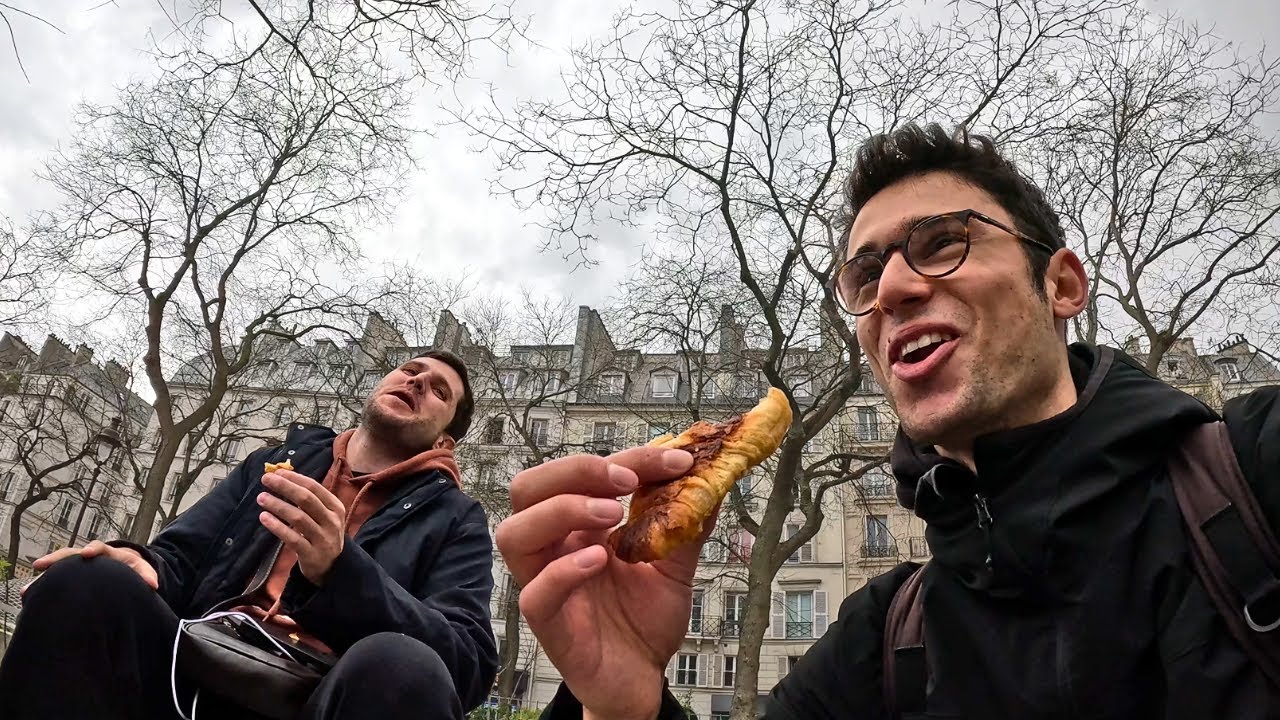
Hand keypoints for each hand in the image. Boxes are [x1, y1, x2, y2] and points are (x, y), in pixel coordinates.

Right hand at [25, 540, 157, 597]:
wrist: (124, 564)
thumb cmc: (132, 567)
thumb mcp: (142, 568)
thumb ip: (147, 574)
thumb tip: (154, 584)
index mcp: (107, 552)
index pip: (99, 547)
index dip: (92, 548)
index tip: (86, 553)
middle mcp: (89, 555)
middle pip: (70, 552)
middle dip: (56, 558)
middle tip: (41, 564)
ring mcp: (78, 563)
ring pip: (59, 565)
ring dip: (45, 572)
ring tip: (29, 584)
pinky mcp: (72, 573)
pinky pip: (56, 576)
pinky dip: (45, 582)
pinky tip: (30, 594)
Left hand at [258, 469, 345, 584]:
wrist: (332, 566)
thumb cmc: (323, 534)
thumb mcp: (325, 515)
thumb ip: (309, 500)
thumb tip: (284, 478)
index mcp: (335, 507)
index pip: (314, 487)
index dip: (294, 478)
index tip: (277, 472)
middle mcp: (331, 521)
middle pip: (306, 499)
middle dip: (285, 487)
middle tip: (266, 480)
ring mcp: (322, 538)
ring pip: (298, 518)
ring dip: (278, 505)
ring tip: (261, 498)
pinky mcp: (311, 554)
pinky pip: (292, 538)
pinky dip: (277, 527)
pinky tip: (264, 518)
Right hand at [496, 446, 702, 719]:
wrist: (643, 677)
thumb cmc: (644, 619)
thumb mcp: (674, 565)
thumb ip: (686, 525)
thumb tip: (710, 478)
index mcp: (578, 526)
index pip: (583, 473)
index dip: (629, 456)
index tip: (677, 459)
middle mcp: (553, 548)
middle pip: (528, 488)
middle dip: (576, 470)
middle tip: (626, 480)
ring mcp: (544, 583)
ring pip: (515, 532)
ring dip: (562, 510)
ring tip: (612, 514)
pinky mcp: (548, 624)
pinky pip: (535, 593)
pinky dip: (564, 571)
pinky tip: (599, 560)